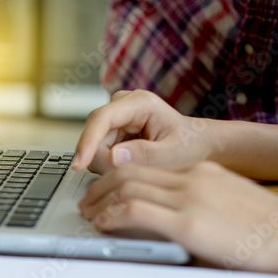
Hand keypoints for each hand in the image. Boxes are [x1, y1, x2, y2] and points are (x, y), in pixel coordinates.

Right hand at [72, 91, 218, 173]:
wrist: (198, 146)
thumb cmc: (190, 147)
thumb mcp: (172, 154)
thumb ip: (144, 155)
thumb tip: (112, 156)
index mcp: (140, 103)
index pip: (101, 119)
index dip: (87, 142)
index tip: (79, 163)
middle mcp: (123, 105)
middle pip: (94, 136)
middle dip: (104, 160)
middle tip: (129, 175)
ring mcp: (115, 117)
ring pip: (94, 146)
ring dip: (108, 164)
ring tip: (137, 168)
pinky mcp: (112, 130)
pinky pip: (99, 152)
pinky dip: (110, 164)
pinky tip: (131, 165)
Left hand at [78, 161, 277, 277]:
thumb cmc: (269, 233)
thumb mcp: (228, 207)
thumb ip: (198, 205)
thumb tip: (169, 220)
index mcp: (202, 173)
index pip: (147, 166)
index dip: (117, 177)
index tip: (104, 191)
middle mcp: (192, 179)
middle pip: (129, 173)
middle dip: (101, 188)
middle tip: (86, 203)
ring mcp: (189, 199)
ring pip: (126, 189)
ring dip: (99, 203)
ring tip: (87, 215)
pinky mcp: (187, 223)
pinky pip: (134, 212)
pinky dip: (110, 216)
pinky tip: (101, 225)